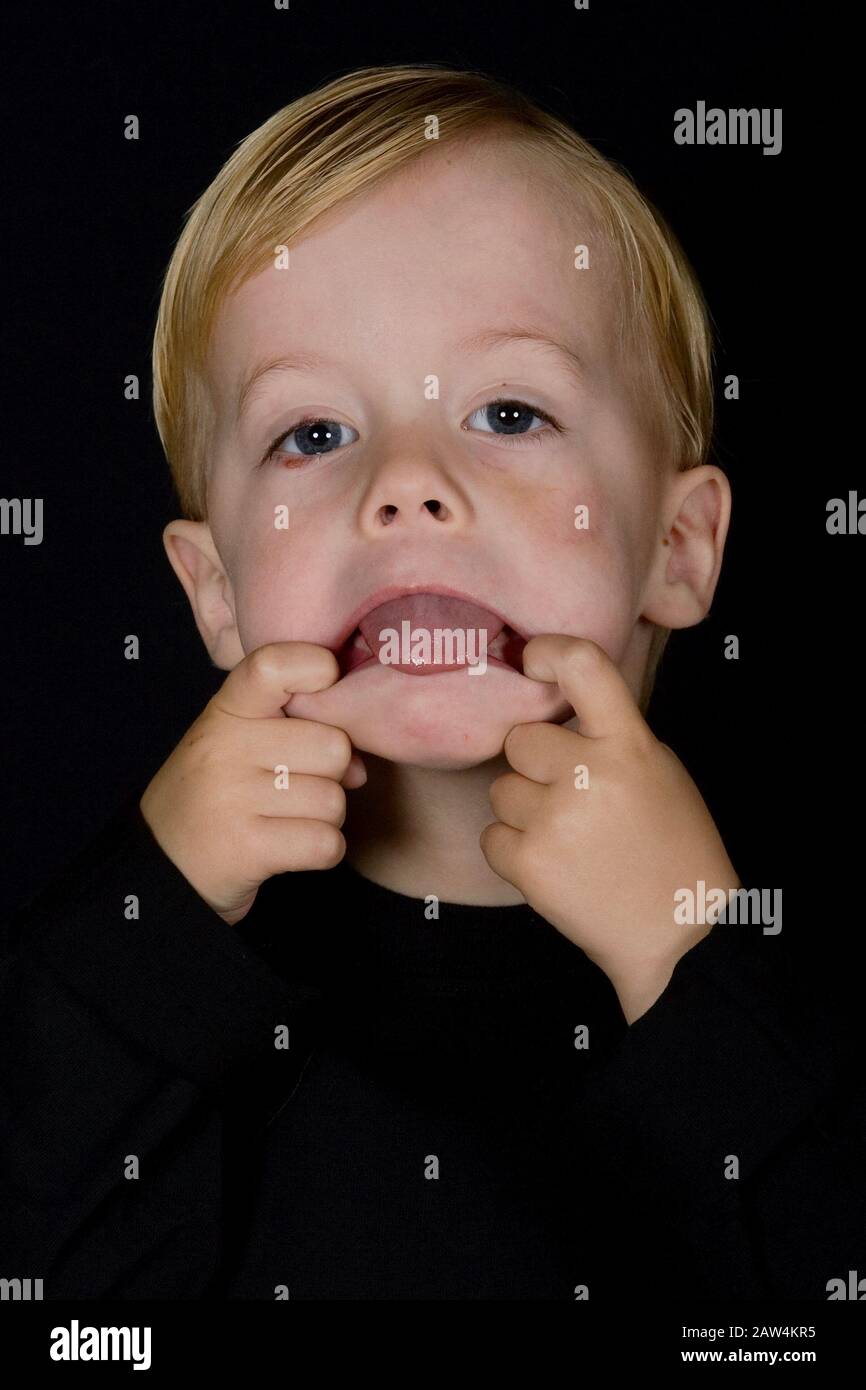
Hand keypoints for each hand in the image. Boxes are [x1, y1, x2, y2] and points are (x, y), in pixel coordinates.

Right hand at [139, 642, 366, 925]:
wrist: (162, 866)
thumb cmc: (218, 796)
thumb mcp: (239, 743)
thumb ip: (297, 731)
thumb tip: (357, 767)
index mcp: (226, 711)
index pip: (274, 665)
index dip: (315, 669)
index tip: (323, 687)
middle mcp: (224, 747)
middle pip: (332, 746)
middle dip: (331, 776)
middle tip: (296, 788)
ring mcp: (231, 798)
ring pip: (334, 800)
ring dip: (325, 819)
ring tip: (287, 819)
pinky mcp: (246, 848)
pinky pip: (326, 842)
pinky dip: (322, 851)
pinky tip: (292, 847)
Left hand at [479, 635, 739, 1021]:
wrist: (678, 934)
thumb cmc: (673, 848)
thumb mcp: (660, 771)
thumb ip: (611, 736)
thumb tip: (558, 703)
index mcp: (630, 744)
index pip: (586, 667)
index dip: (551, 652)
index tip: (533, 659)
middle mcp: (589, 774)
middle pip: (521, 740)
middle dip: (535, 766)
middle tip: (569, 797)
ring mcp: (555, 819)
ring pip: (502, 790)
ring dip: (524, 811)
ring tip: (570, 839)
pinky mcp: (530, 863)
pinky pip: (492, 836)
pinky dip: (514, 852)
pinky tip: (555, 866)